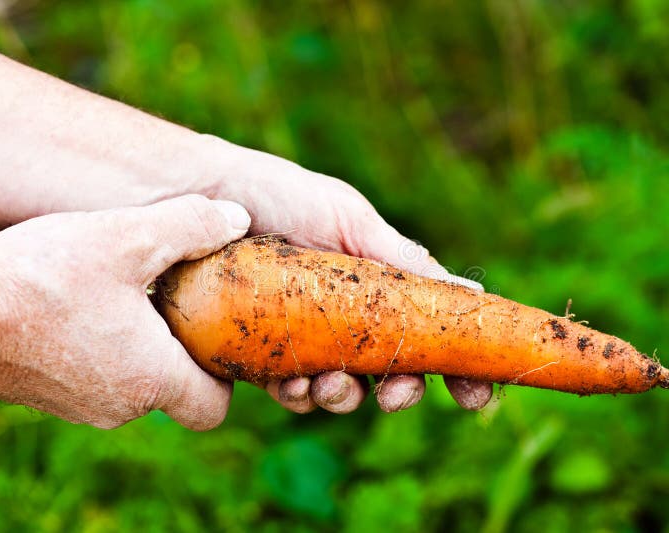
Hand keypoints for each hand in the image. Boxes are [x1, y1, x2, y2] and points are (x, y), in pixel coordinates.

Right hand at [0, 195, 249, 429]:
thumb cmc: (40, 277)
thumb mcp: (127, 237)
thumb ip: (191, 226)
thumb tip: (238, 220)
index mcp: (151, 380)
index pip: (214, 407)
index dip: (226, 374)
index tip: (219, 331)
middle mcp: (119, 407)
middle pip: (177, 389)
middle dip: (186, 345)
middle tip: (181, 296)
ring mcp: (80, 406)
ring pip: (136, 380)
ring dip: (144, 342)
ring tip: (134, 291)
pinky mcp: (49, 394)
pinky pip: (99, 375)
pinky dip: (107, 346)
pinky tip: (91, 301)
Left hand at [199, 139, 493, 412]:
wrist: (191, 195)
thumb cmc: (275, 194)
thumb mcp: (347, 220)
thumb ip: (401, 261)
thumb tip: (473, 296)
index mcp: (372, 284)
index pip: (425, 331)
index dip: (454, 367)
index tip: (477, 395)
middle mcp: (341, 316)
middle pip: (387, 371)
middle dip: (400, 392)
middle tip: (397, 396)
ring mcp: (299, 339)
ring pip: (339, 391)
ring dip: (343, 399)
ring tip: (329, 386)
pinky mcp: (255, 354)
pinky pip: (287, 391)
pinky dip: (295, 395)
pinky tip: (288, 382)